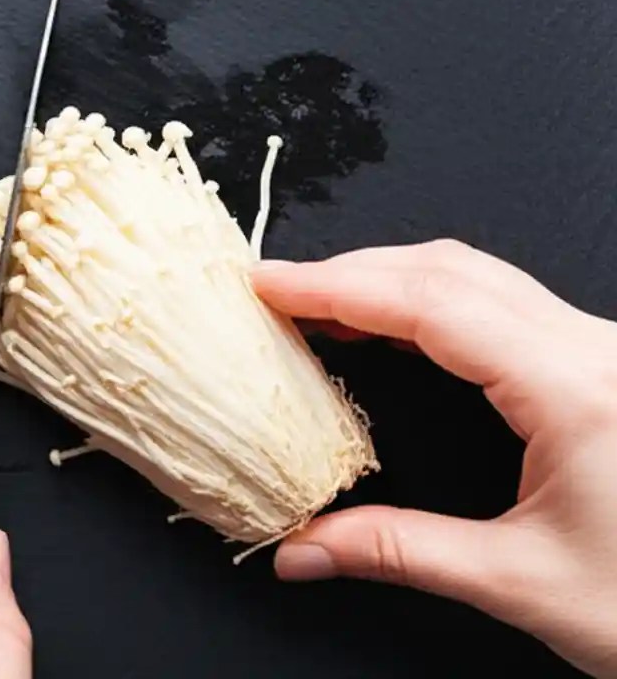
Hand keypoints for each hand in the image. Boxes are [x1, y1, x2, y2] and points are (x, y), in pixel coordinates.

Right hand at [250, 239, 616, 677]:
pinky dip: (428, 302)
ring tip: (317, 301)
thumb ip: (400, 552)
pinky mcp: (600, 366)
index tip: (271, 284)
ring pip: (480, 278)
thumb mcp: (522, 583)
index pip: (433, 305)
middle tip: (276, 289)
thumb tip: (300, 553)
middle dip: (354, 270)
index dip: (340, 286)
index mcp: (576, 389)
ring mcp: (603, 351)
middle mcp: (595, 351)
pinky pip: (502, 305)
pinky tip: (389, 326)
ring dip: (390, 279)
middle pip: (452, 271)